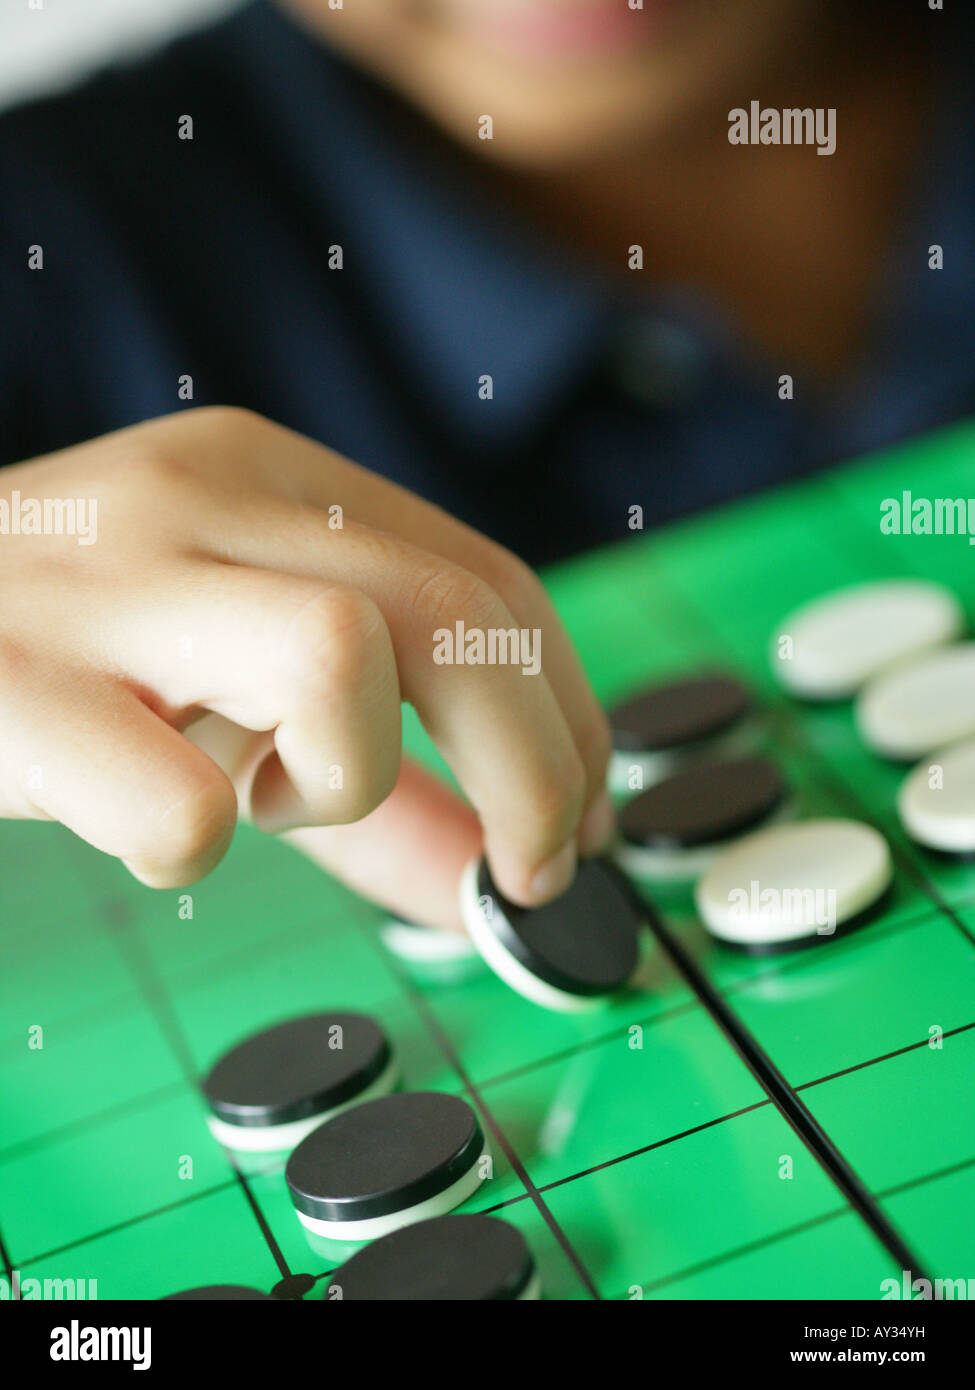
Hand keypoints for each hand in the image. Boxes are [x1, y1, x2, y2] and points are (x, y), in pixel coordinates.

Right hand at [0, 408, 612, 929]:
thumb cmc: (63, 654)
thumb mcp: (231, 683)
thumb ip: (369, 784)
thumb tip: (497, 878)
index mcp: (271, 479)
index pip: (491, 582)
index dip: (570, 719)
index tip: (575, 824)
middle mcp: (200, 496)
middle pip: (455, 613)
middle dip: (539, 765)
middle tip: (529, 867)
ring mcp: (102, 578)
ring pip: (341, 661)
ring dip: (349, 777)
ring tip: (268, 798)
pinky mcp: (5, 682)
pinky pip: (172, 794)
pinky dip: (196, 840)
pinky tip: (153, 820)